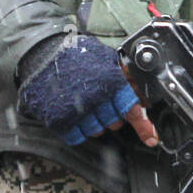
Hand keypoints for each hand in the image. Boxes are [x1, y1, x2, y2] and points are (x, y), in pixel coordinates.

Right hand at [17, 32, 159, 146]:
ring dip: (96, 123)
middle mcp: (96, 98)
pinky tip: (75, 115)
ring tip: (86, 106)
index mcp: (110, 81)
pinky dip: (79, 129)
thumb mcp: (104, 58)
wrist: (40, 55)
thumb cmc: (75, 54)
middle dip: (113, 116)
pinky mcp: (60, 121)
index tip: (151, 138)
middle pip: (115, 122)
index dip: (143, 124)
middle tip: (103, 104)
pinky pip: (78, 136)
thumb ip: (125, 75)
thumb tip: (143, 93)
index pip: (132, 109)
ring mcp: (77, 111)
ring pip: (98, 131)